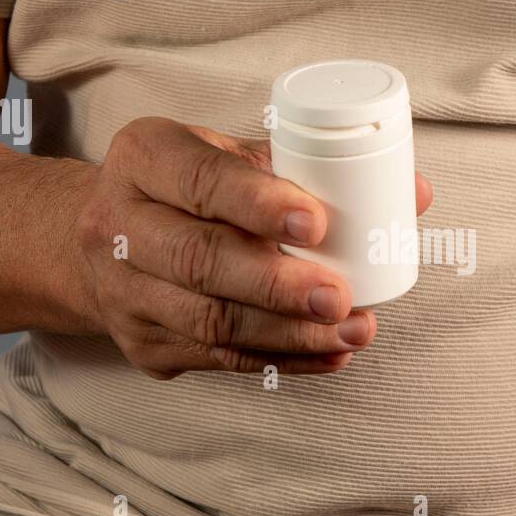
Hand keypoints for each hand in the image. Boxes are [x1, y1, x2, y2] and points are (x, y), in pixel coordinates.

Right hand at [75, 116, 431, 378]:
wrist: (102, 242)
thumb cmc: (188, 190)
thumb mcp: (228, 156)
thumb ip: (309, 167)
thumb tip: (413, 193)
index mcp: (143, 157)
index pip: (200, 180)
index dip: (258, 203)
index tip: (316, 223)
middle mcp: (116, 224)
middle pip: (200, 261)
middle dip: (279, 285)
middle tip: (341, 296)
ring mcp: (124, 292)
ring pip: (211, 321)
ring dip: (291, 333)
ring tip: (352, 330)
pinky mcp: (144, 345)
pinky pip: (219, 358)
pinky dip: (282, 359)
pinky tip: (328, 354)